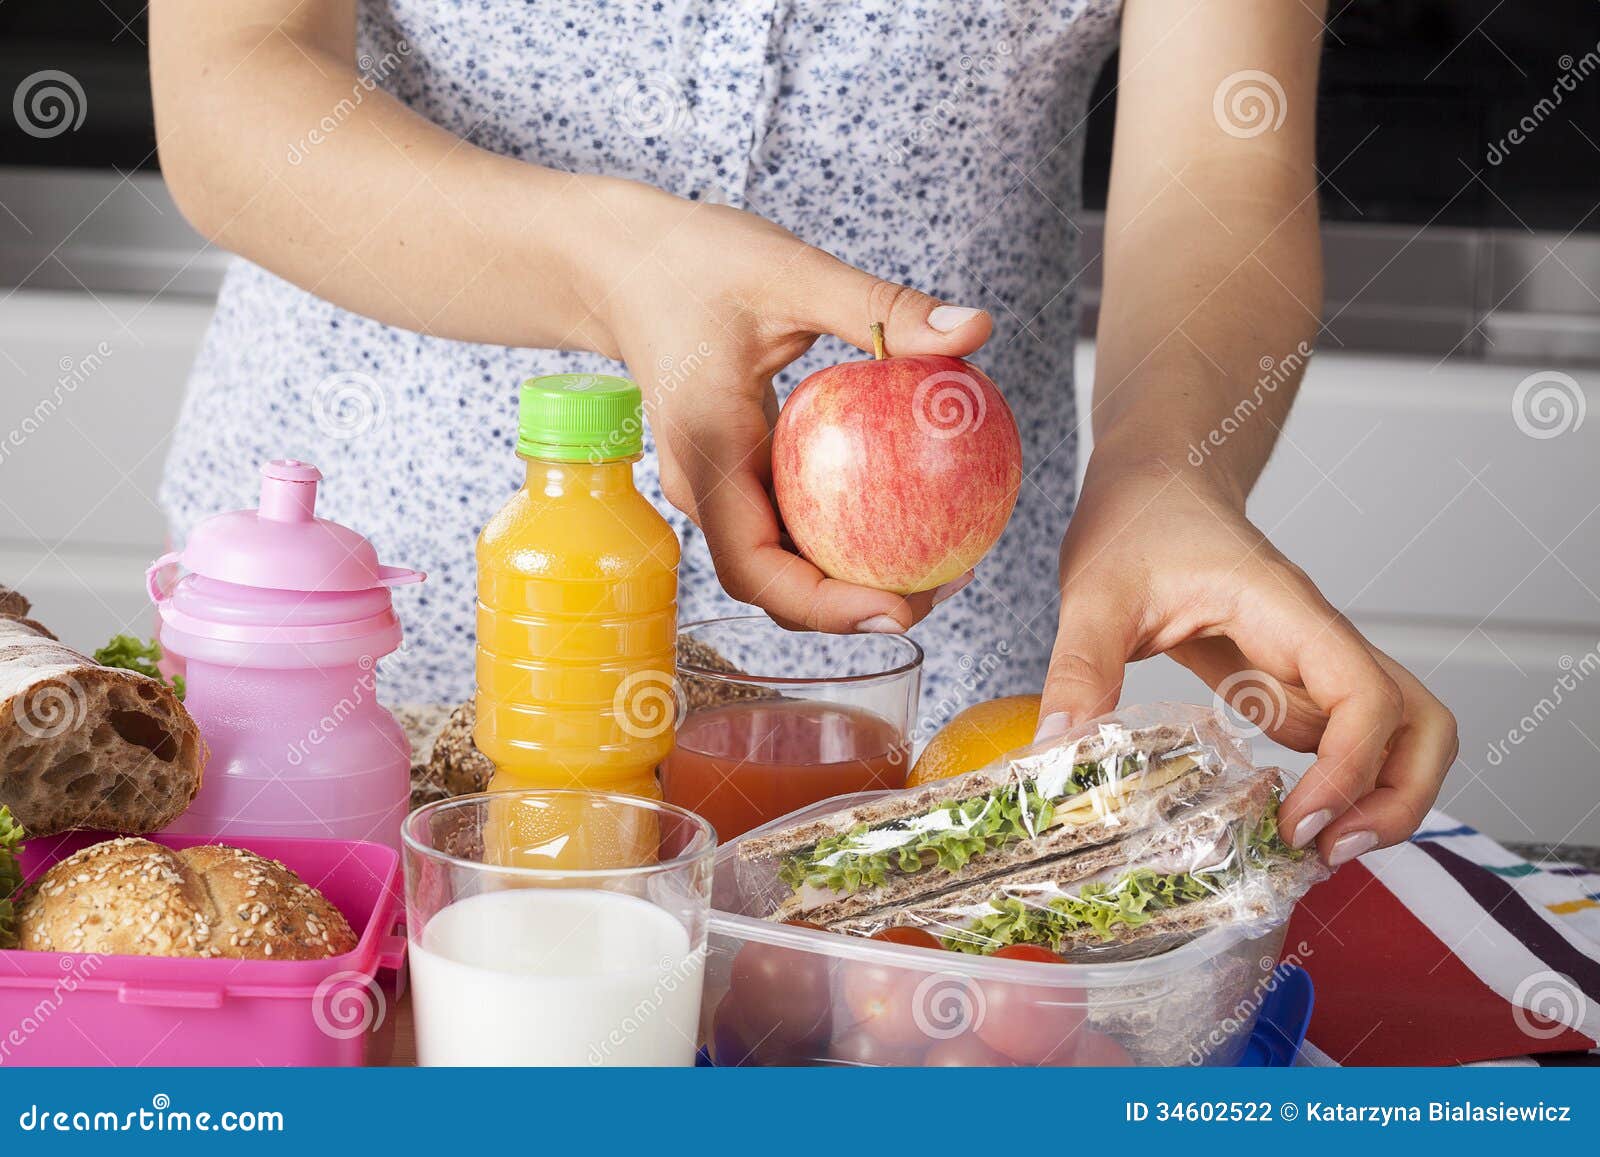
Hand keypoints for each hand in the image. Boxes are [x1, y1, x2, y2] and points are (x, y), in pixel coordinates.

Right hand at [583, 180, 988, 632]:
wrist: (622, 262)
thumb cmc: (695, 261)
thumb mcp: (792, 271)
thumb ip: (882, 306)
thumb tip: (978, 330)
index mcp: (708, 457)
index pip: (758, 569)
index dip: (827, 609)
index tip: (898, 608)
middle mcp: (709, 490)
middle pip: (781, 586)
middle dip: (859, 606)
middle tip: (948, 581)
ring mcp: (720, 486)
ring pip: (787, 562)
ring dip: (857, 575)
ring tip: (942, 558)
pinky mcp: (738, 471)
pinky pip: (794, 520)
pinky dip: (847, 528)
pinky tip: (912, 505)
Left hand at [1037, 451, 1457, 865]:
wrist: (1157, 478)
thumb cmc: (1139, 518)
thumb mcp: (1094, 592)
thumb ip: (1080, 666)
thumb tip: (1058, 750)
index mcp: (1286, 612)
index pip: (1366, 696)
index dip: (1351, 770)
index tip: (1300, 822)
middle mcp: (1316, 641)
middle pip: (1421, 724)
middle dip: (1397, 800)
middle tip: (1329, 852)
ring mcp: (1309, 662)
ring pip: (1391, 736)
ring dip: (1372, 799)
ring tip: (1305, 849)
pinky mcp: (1287, 679)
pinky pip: (1335, 738)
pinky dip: (1326, 784)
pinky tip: (1273, 820)